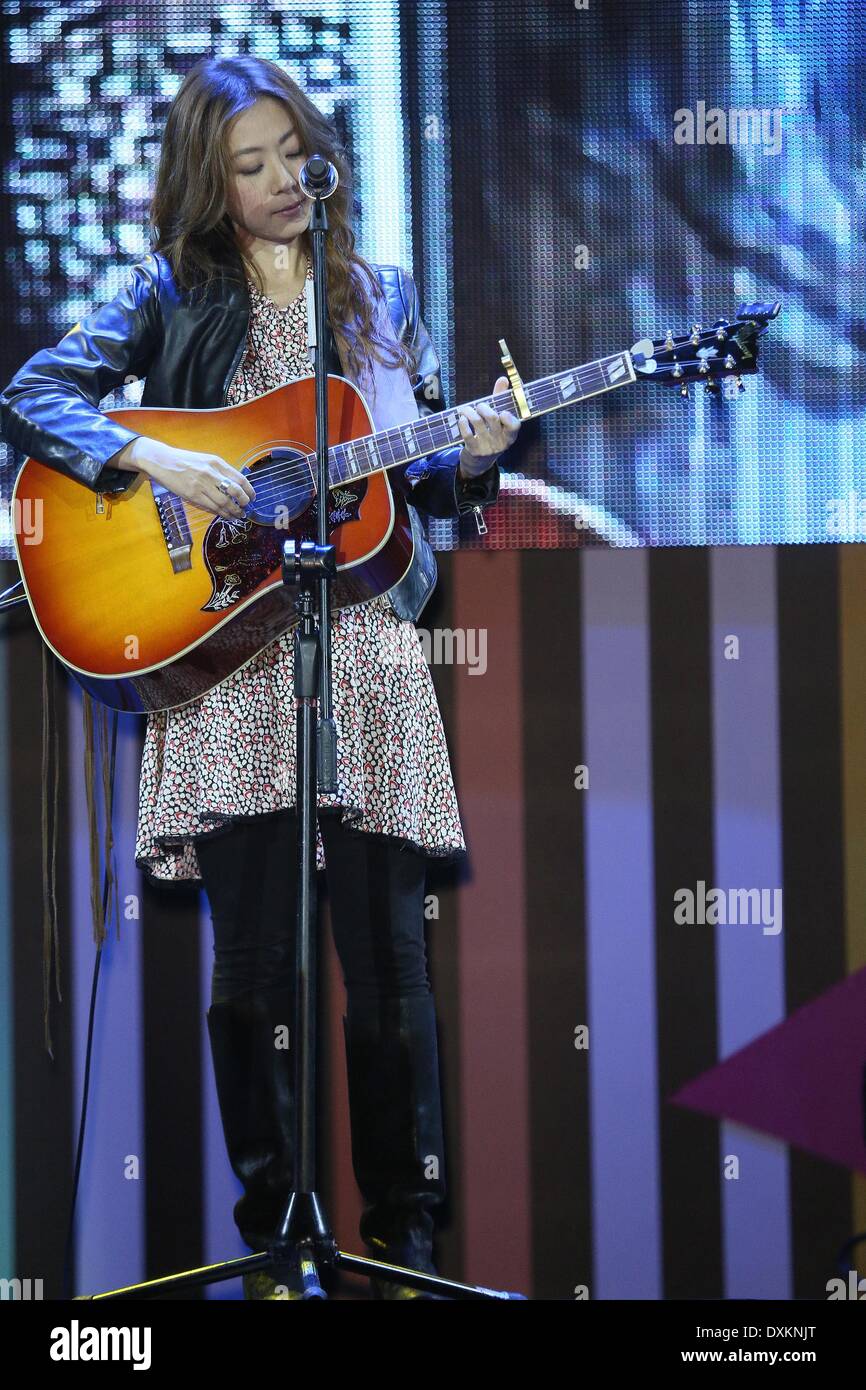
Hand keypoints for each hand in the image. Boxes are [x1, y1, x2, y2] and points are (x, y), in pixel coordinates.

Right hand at [116, 437, 255, 519]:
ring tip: (239, 515)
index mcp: (217, 463)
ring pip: (224, 502)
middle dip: (244, 502)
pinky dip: (221, 513)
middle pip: (236, 492)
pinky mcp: (193, 495)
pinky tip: (226, 515)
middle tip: (246, 508)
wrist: (163, 461)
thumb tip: (236, 485)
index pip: (240, 478)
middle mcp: (211, 473)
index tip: (253, 497)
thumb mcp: (206, 460)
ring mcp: (202, 485)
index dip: (249, 490)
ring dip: (234, 511)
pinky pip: (211, 507)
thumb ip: (220, 471)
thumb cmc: (185, 461)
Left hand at [456, 374, 520, 478]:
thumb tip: (503, 379)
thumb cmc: (490, 435)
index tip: (503, 412)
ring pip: (478, 423)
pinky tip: (461, 418)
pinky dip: (462, 423)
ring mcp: (487, 447)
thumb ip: (501, 400)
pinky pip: (467, 434)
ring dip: (469, 411)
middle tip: (479, 405)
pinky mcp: (474, 450)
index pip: (515, 426)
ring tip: (465, 409)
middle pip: (493, 419)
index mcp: (510, 434)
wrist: (479, 462)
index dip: (509, 418)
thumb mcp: (498, 421)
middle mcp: (501, 442)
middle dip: (484, 407)